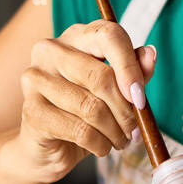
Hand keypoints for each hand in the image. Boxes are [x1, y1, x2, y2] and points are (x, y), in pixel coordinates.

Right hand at [9, 20, 156, 182]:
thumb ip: (133, 72)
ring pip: (91, 107)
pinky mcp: (32, 110)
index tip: (140, 97)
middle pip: (101, 76)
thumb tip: (150, 53)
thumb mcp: (114, 91)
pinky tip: (102, 148)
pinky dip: (99, 144)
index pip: (108, 35)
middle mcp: (50, 50)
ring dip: (115, 131)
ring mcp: (36, 79)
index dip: (130, 66)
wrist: (47, 147)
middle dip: (125, 110)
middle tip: (134, 129)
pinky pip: (79, 130)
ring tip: (121, 141)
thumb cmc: (82, 114)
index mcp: (75, 36)